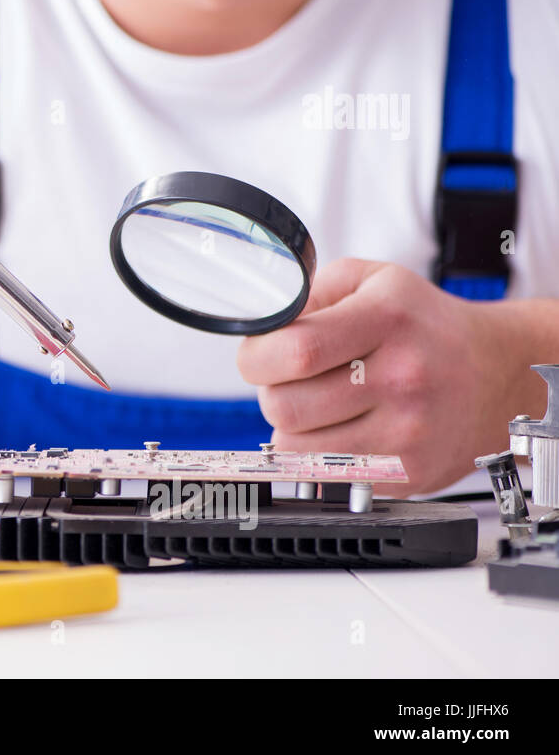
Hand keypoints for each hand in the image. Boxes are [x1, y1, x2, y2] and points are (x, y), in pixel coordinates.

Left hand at [236, 258, 537, 494]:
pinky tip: (342, 431)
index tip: (258, 357)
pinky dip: (317, 456)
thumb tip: (261, 324)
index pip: (294, 350)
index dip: (256, 357)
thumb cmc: (425, 327)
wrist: (497, 375)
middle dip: (271, 393)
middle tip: (293, 383)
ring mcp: (406, 431)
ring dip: (292, 428)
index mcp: (387, 320)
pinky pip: (325, 474)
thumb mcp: (373, 280)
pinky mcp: (407, 471)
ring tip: (319, 406)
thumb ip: (310, 291)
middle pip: (285, 404)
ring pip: (296, 447)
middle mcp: (401, 376)